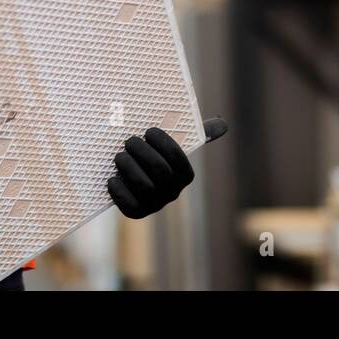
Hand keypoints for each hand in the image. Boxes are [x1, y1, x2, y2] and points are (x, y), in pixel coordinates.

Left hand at [106, 117, 227, 218]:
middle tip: (129, 140)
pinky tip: (113, 177)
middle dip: (142, 152)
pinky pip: (128, 205)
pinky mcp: (137, 213)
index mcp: (185, 175)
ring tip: (119, 156)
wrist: (132, 181)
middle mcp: (173, 193)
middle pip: (160, 171)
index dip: (163, 142)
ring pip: (144, 186)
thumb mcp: (172, 145)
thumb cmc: (155, 156)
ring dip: (129, 167)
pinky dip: (119, 190)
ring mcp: (155, 205)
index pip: (178, 157)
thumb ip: (196, 134)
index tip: (148, 131)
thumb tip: (224, 124)